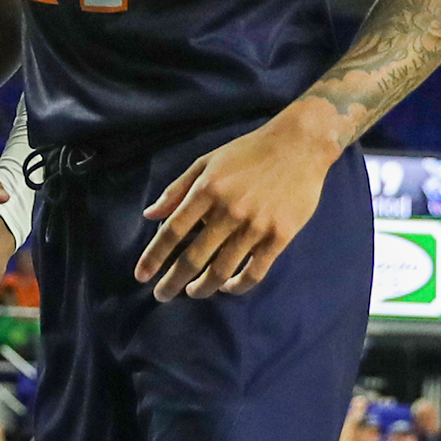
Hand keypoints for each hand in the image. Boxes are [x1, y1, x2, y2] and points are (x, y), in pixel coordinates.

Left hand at [134, 117, 333, 301]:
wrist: (298, 146)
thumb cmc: (247, 152)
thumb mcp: (206, 163)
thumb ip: (177, 190)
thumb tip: (150, 215)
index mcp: (206, 190)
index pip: (173, 231)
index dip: (154, 257)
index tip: (141, 276)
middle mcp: (228, 211)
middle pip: (194, 257)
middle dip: (173, 282)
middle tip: (162, 295)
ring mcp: (256, 226)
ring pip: (223, 270)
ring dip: (203, 287)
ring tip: (193, 291)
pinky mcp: (280, 236)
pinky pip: (255, 271)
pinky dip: (238, 285)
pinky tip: (227, 286)